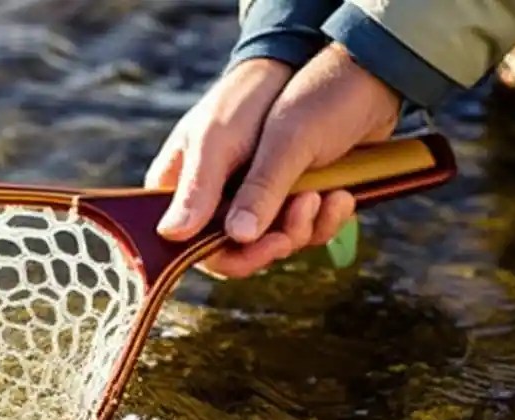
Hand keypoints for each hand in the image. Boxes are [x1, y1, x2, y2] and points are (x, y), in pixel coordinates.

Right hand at [146, 43, 402, 277]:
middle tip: (291, 233)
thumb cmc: (252, 97)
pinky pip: (303, 231)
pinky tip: (339, 196)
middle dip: (269, 242)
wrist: (324, 70)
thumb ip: (204, 190)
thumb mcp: (222, 142)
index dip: (221, 253)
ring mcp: (255, 200)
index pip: (187, 242)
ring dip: (302, 228)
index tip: (254, 244)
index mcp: (184, 185)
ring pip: (272, 243)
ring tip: (321, 195)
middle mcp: (216, 198)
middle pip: (234, 251)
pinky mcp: (289, 199)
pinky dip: (324, 220)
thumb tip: (174, 235)